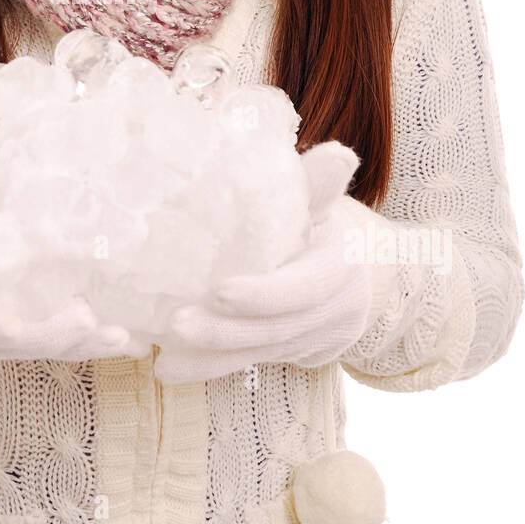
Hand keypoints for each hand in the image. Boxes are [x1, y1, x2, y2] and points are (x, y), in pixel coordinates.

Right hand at [0, 286, 151, 361]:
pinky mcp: (38, 312)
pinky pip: (64, 331)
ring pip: (45, 343)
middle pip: (14, 343)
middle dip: (51, 337)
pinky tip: (132, 335)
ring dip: (82, 344)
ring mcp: (12, 319)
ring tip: (121, 337)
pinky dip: (93, 336)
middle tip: (88, 320)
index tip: (12, 326)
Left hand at [153, 194, 377, 383]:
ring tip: (163, 359)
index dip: (265, 293)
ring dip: (210, 357)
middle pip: (277, 328)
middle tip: (176, 323)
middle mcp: (333, 309)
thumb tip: (337, 155)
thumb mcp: (324, 203)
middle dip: (225, 330)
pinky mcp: (295, 355)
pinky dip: (212, 365)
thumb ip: (318, 185)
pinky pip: (252, 364)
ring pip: (261, 352)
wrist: (361, 270)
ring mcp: (314, 337)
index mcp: (340, 266)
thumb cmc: (325, 223)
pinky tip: (171, 368)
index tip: (220, 290)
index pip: (304, 288)